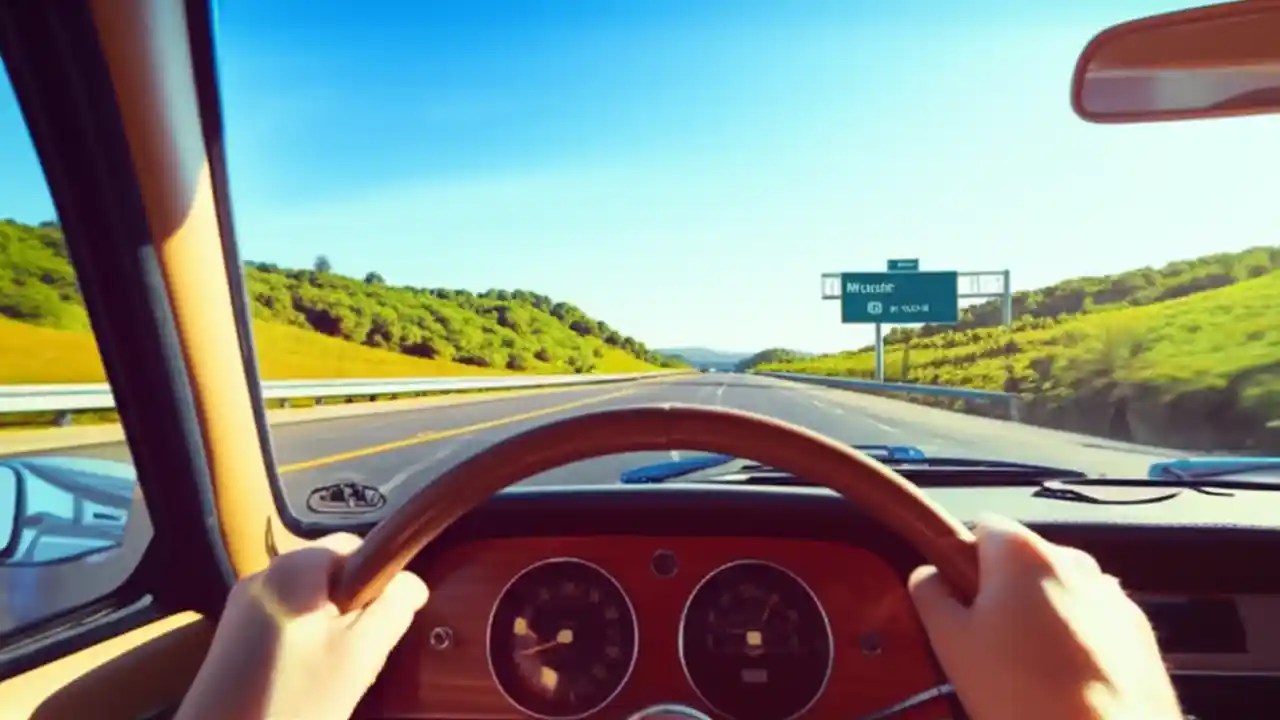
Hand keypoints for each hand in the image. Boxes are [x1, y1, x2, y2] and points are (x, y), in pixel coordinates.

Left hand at [176, 533, 428, 719]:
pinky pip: (284, 621)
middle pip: (332, 575)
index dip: (380, 582)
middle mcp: (263, 573)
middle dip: (353, 609)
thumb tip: (413, 583)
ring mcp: (242, 605)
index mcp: (294, 566)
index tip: (380, 627)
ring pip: (309, 601)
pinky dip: (301, 644)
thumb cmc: (293, 702)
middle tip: (356, 657)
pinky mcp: (231, 635)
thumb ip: (394, 608)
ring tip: (328, 675)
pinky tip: (300, 681)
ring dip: (328, 630)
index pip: (357, 545)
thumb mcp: (360, 655)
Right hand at [908, 515, 1181, 719]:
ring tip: (1031, 667)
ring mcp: (1113, 594)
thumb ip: (931, 595)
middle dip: (1005, 589)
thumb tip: (928, 575)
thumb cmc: (1021, 693)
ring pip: (1061, 590)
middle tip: (989, 641)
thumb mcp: (951, 644)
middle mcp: (1073, 559)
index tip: (959, 599)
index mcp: (1021, 551)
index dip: (964, 560)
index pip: (982, 526)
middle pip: (1024, 560)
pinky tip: (1066, 679)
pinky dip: (1078, 637)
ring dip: (1043, 613)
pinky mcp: (1140, 630)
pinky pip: (1094, 619)